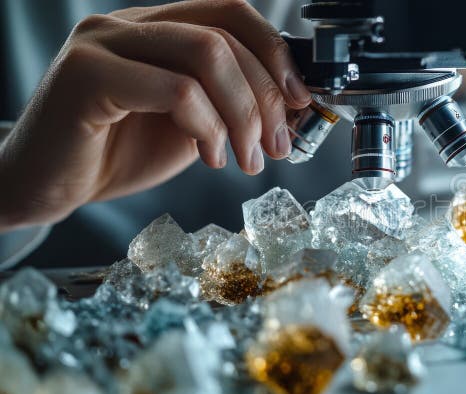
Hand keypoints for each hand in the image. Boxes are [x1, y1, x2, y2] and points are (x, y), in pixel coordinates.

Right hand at [0, 0, 310, 230]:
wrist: (47, 187)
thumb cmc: (116, 154)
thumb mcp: (192, 125)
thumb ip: (230, 105)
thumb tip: (292, 104)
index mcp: (156, 27)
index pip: (230, 12)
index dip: (275, 52)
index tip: (301, 98)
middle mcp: (129, 24)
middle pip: (225, 34)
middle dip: (266, 96)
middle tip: (278, 145)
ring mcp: (104, 43)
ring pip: (207, 54)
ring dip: (243, 114)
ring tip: (248, 158)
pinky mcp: (86, 75)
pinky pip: (175, 90)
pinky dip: (208, 127)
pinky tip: (210, 157)